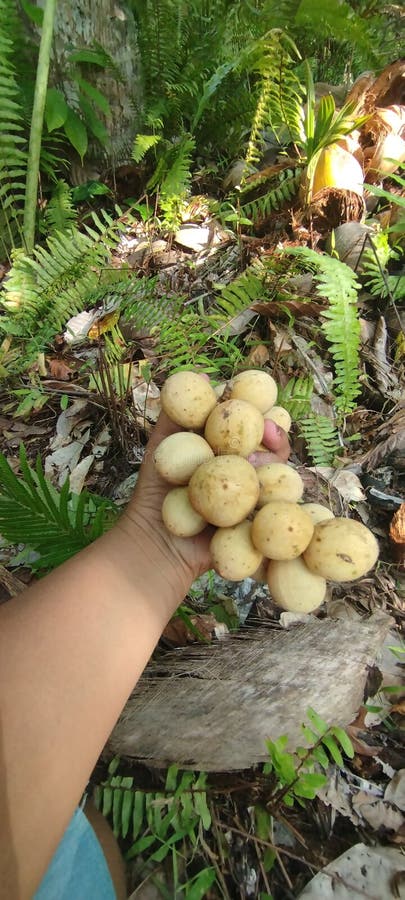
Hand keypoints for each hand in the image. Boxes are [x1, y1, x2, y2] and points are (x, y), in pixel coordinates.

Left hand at [121, 399, 290, 593]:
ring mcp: (255, 494)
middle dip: (276, 432)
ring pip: (280, 470)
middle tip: (271, 429)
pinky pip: (280, 504)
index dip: (257, 409)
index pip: (249, 420)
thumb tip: (201, 374)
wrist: (157, 543)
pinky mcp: (261, 520)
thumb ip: (178, 412)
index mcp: (226, 447)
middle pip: (273, 443)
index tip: (256, 402)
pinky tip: (272, 489)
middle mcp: (244, 467)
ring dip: (274, 462)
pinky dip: (281, 494)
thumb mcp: (163, 446)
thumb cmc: (155, 494)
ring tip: (257, 461)